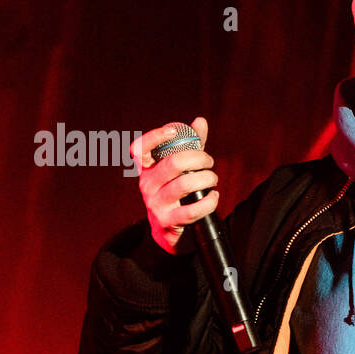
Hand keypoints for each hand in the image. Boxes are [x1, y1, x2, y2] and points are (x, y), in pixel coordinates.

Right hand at [132, 116, 217, 254]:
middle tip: (209, 162)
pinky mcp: (168, 222)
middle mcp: (147, 185)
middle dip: (199, 158)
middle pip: (173, 163)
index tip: (174, 129)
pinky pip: (192, 210)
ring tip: (213, 179)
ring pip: (185, 184)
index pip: (140, 148)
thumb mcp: (179, 170)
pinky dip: (209, 202)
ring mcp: (155, 204)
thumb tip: (200, 121)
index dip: (155, 136)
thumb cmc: (175, 194)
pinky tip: (214, 197)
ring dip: (207, 179)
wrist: (168, 232)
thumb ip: (190, 146)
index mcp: (147, 169)